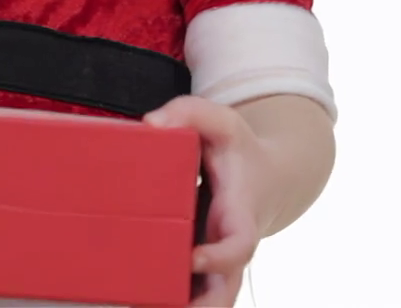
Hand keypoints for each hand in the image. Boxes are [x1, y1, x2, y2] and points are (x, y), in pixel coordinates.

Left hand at [144, 96, 272, 307]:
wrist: (264, 177)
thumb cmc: (239, 152)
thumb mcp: (222, 121)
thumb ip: (189, 112)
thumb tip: (151, 125)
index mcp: (238, 214)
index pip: (241, 245)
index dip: (221, 257)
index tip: (194, 257)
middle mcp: (229, 246)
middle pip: (225, 292)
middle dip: (203, 306)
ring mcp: (216, 262)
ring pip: (209, 300)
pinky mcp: (200, 266)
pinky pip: (190, 293)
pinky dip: (168, 301)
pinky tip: (136, 303)